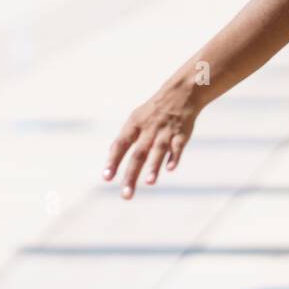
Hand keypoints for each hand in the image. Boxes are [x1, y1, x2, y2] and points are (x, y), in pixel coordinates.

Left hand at [103, 77, 201, 197]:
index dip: (113, 161)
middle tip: (126, 195)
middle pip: (138, 154)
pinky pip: (177, 147)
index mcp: (134, 125)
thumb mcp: (135, 120)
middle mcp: (149, 129)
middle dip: (131, 175)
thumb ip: (125, 140)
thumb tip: (111, 163)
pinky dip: (174, 157)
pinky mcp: (182, 134)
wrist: (180, 93)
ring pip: (158, 150)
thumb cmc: (153, 112)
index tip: (106, 178)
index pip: (120, 144)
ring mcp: (166, 132)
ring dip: (153, 166)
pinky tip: (170, 169)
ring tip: (149, 183)